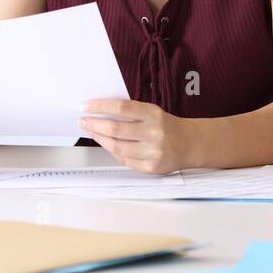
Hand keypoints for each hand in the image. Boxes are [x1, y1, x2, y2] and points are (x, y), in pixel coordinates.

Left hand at [78, 99, 193, 174]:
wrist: (190, 144)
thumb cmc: (167, 125)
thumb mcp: (152, 112)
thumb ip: (130, 112)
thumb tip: (100, 111)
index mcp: (153, 114)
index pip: (121, 108)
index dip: (100, 106)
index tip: (85, 106)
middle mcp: (153, 133)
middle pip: (115, 129)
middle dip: (94, 124)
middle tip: (83, 120)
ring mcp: (152, 152)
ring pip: (117, 147)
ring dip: (99, 139)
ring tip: (91, 132)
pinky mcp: (151, 167)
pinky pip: (124, 159)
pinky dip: (112, 151)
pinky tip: (106, 144)